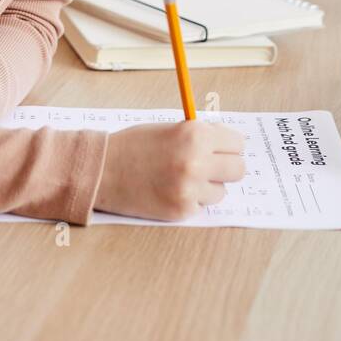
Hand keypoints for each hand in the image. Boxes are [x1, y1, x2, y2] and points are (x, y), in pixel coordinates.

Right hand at [94, 120, 246, 219]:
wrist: (102, 170)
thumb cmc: (134, 145)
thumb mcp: (170, 129)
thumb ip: (199, 136)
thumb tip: (227, 145)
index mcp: (195, 134)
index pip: (237, 144)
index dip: (228, 146)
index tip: (220, 149)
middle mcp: (197, 162)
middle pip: (238, 170)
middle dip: (225, 167)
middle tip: (209, 166)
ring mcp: (190, 189)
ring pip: (220, 191)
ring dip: (207, 186)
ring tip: (182, 178)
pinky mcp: (182, 211)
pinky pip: (201, 206)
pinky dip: (191, 200)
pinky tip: (170, 190)